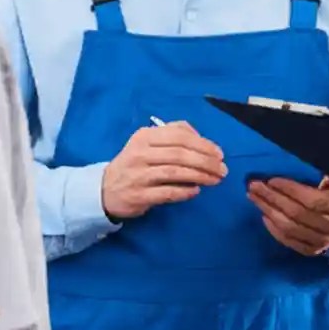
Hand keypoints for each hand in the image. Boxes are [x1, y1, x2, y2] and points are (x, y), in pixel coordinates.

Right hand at [102, 121, 226, 220]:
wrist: (105, 189)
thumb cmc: (135, 163)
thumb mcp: (148, 142)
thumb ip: (173, 133)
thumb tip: (200, 137)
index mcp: (144, 136)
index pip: (179, 136)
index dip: (203, 144)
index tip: (220, 153)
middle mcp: (140, 153)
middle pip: (180, 154)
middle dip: (206, 161)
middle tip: (223, 169)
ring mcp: (138, 175)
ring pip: (176, 172)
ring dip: (200, 176)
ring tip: (215, 180)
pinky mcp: (139, 195)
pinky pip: (167, 192)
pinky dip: (185, 192)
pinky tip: (196, 191)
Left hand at [247, 177, 328, 255]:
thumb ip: (322, 174)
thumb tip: (302, 162)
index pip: (310, 199)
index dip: (289, 189)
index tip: (271, 180)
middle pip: (296, 213)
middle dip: (272, 198)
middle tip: (254, 186)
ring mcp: (322, 241)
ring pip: (290, 228)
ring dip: (269, 212)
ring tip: (254, 198)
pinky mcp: (311, 251)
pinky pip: (288, 241)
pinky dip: (273, 229)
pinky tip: (264, 215)